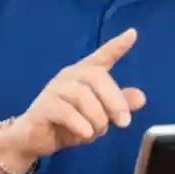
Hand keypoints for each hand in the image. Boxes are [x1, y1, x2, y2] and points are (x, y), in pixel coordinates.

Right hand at [1, 28, 147, 162]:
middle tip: (124, 122)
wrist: (34, 139)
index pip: (102, 56)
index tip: (132, 34)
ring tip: (97, 132)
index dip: (117, 46)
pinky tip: (85, 134)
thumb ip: (118, 106)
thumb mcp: (99, 116)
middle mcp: (69, 77)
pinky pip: (66, 112)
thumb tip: (141, 98)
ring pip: (83, 96)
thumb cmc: (68, 124)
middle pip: (97, 77)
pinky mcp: (43, 106)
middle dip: (114, 101)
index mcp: (84, 75)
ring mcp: (54, 90)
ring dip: (97, 118)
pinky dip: (81, 125)